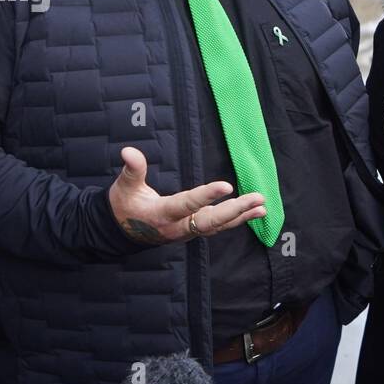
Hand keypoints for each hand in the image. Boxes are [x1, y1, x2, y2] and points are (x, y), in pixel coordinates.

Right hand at [108, 146, 265, 244]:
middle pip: (210, 221)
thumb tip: (129, 151)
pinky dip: (237, 220)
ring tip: (262, 206)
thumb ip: (132, 169)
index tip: (226, 185)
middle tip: (256, 198)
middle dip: (234, 210)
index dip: (206, 196)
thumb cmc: (124, 206)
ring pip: (217, 226)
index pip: (186, 205)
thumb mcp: (124, 187)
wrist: (122, 232)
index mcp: (162, 214)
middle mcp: (178, 227)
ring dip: (241, 216)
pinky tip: (255, 212)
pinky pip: (218, 227)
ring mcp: (187, 231)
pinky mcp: (194, 230)